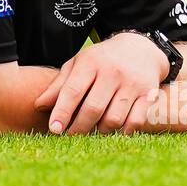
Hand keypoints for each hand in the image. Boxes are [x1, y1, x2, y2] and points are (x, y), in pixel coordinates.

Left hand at [33, 33, 168, 134]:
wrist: (140, 48)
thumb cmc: (102, 59)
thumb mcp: (78, 64)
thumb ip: (59, 85)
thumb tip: (38, 105)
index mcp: (91, 63)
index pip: (73, 91)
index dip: (62, 112)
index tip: (54, 129)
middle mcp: (112, 72)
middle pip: (93, 108)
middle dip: (79, 128)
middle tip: (70, 136)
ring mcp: (132, 84)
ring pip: (113, 119)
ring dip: (100, 131)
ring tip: (92, 131)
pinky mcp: (148, 94)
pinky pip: (135, 121)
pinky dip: (123, 131)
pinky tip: (114, 131)